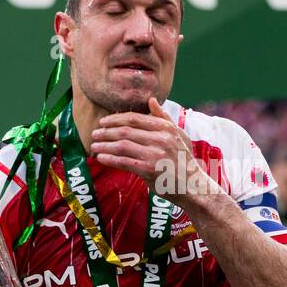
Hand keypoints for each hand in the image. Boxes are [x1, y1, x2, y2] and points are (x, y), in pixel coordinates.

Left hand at [90, 97, 220, 201]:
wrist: (192, 186)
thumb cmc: (183, 160)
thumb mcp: (179, 135)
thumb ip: (163, 118)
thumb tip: (151, 100)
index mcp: (166, 127)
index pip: (134, 118)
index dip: (115, 119)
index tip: (103, 122)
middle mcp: (160, 138)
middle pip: (125, 130)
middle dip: (106, 132)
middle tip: (94, 134)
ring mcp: (154, 154)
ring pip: (121, 145)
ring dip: (104, 145)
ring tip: (94, 147)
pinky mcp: (148, 170)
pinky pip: (123, 162)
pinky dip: (109, 159)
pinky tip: (101, 158)